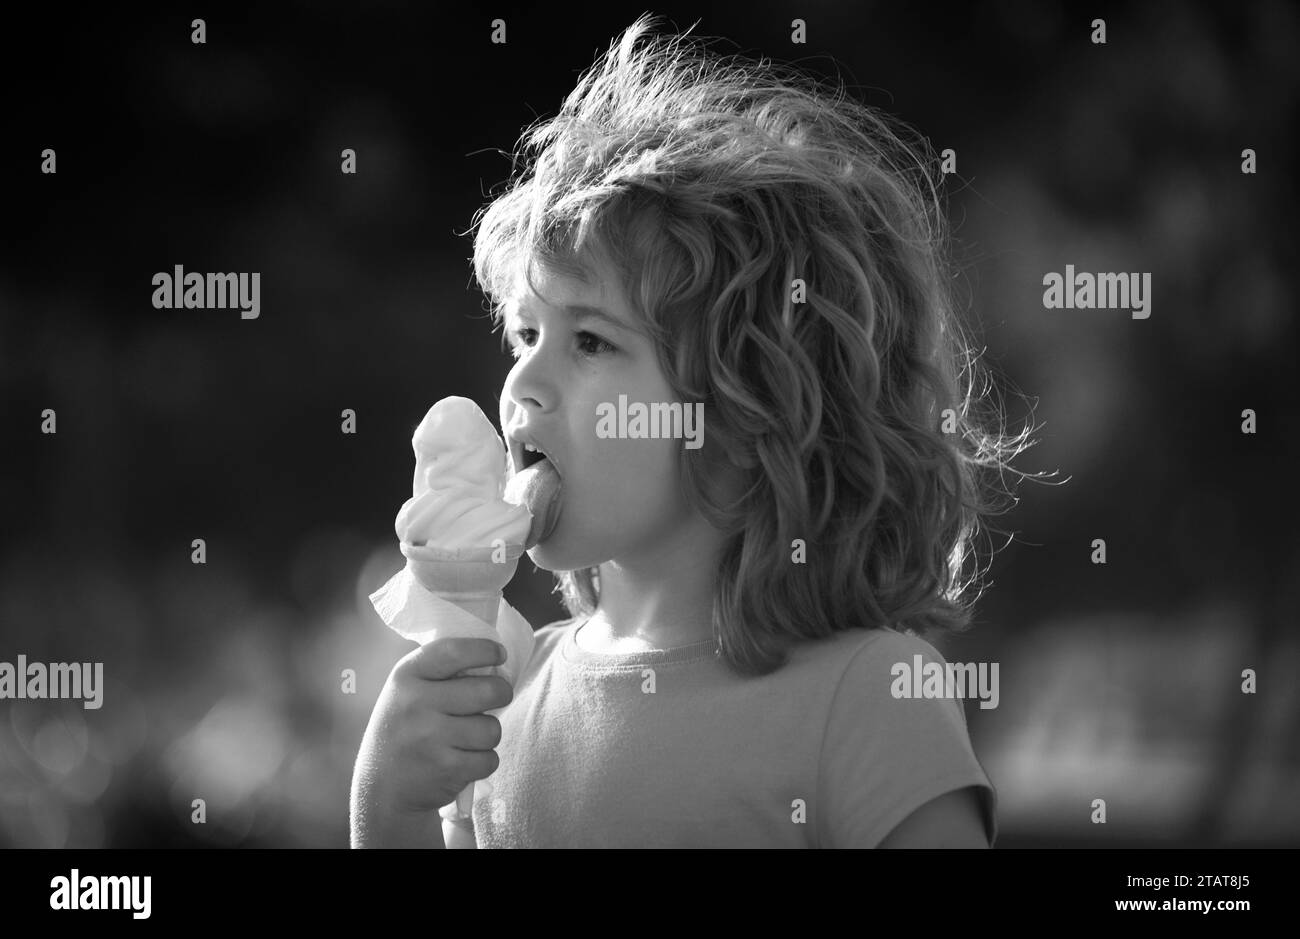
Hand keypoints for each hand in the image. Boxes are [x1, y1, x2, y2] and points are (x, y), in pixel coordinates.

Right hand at [350, 637, 511, 842]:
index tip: (500, 654)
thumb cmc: (406, 727)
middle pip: (488, 690)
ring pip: (492, 729)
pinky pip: (490, 759)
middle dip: (502, 693)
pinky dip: (484, 762)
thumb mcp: (407, 690)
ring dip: (489, 734)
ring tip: (469, 737)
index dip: (485, 650)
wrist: (383, 786)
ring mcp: (430, 737)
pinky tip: (464, 760)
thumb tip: (494, 656)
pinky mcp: (445, 769)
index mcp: (407, 675)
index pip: (455, 652)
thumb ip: (441, 671)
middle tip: (498, 696)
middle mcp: (416, 703)